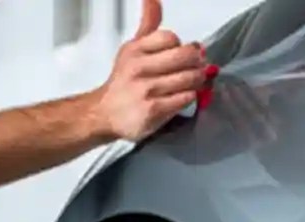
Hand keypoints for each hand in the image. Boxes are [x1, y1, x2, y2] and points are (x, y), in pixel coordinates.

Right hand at [94, 0, 206, 141]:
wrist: (106, 114)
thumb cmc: (124, 82)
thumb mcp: (132, 49)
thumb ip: (147, 24)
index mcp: (135, 50)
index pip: (170, 38)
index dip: (181, 45)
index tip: (182, 53)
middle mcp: (139, 68)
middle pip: (185, 56)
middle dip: (197, 62)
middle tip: (198, 67)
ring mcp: (146, 89)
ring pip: (189, 77)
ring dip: (198, 80)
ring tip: (194, 82)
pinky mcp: (154, 110)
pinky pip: (186, 97)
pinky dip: (191, 96)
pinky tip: (185, 96)